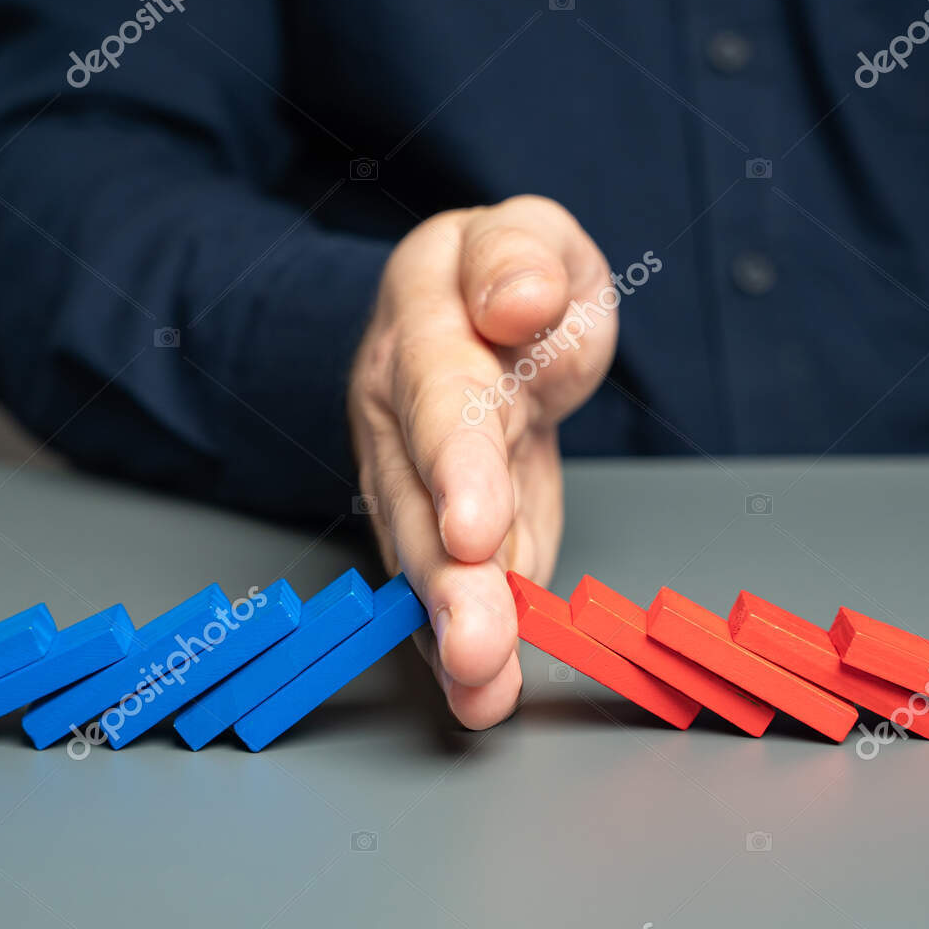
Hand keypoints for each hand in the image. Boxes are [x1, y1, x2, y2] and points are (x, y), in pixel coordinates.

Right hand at [348, 195, 616, 728]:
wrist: (484, 319)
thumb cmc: (510, 275)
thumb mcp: (526, 234)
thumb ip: (521, 254)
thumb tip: (518, 302)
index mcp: (425, 325)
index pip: (441, 397)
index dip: (455, 466)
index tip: (473, 531)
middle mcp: (402, 414)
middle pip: (417, 501)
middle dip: (447, 581)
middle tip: (477, 649)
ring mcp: (415, 481)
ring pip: (426, 559)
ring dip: (454, 629)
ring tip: (482, 689)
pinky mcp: (440, 531)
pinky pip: (447, 588)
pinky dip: (462, 645)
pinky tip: (481, 695)